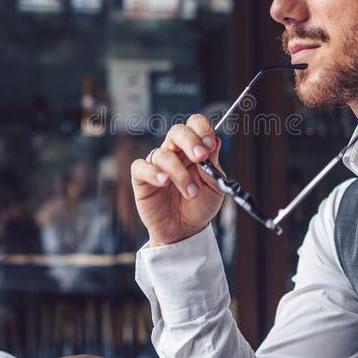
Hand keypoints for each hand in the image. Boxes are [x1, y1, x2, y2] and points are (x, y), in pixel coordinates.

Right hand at [131, 115, 223, 245]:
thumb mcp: (215, 187)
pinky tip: (164, 182)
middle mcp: (175, 152)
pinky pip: (141, 167)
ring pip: (163, 154)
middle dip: (190, 141)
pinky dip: (153, 173)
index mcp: (194, 149)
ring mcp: (157, 164)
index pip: (195, 126)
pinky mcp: (141, 179)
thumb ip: (214, 165)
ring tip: (191, 193)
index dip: (202, 130)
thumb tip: (216, 141)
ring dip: (179, 172)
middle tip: (200, 157)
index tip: (210, 145)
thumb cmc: (200, 206)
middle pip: (177, 132)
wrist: (186, 231)